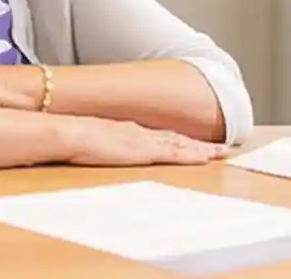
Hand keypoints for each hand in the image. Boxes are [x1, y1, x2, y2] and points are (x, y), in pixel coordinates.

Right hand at [62, 116, 228, 166]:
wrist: (68, 133)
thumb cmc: (72, 139)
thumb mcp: (89, 142)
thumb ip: (100, 144)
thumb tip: (98, 150)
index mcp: (129, 131)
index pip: (161, 137)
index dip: (181, 141)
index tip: (196, 144)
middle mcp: (141, 133)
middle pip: (177, 139)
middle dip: (199, 144)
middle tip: (222, 148)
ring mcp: (144, 141)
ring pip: (181, 145)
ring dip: (202, 149)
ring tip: (222, 152)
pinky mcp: (144, 151)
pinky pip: (175, 153)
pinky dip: (192, 154)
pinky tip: (205, 158)